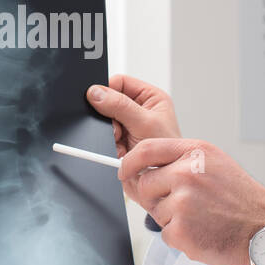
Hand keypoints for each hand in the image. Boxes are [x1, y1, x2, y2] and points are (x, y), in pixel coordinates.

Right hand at [87, 74, 181, 202]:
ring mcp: (128, 125)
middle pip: (109, 101)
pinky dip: (109, 144)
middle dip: (108, 116)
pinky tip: (120, 150)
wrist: (162, 182)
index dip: (108, 90)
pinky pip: (104, 136)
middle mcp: (138, 109)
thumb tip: (96, 92)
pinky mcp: (121, 140)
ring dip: (109, 133)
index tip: (98, 100)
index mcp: (149, 97)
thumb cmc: (168, 152)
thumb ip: (120, 106)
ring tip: (121, 141)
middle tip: (117, 128)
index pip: (120, 82)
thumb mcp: (145, 123)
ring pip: (105, 121)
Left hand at [118, 138, 264, 264]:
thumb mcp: (215, 165)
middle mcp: (187, 173)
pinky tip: (203, 232)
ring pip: (155, 211)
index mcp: (195, 153)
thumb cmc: (242, 200)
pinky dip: (180, 237)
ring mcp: (183, 202)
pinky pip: (165, 233)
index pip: (147, 150)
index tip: (124, 171)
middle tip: (184, 206)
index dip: (129, 162)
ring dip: (171, 219)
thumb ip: (180, 162)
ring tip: (201, 218)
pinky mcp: (181, 230)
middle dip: (156, 197)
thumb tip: (141, 170)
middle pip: (145, 184)